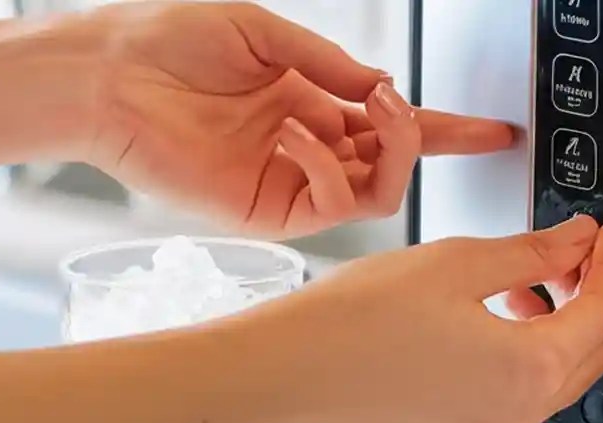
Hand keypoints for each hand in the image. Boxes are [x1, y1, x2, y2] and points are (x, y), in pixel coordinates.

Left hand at [84, 2, 513, 237]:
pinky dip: (326, 167)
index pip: (395, 124)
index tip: (495, 132)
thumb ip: (330, 65)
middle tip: (405, 107)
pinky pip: (329, 204)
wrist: (107, 73)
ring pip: (378, 190)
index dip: (449, 130)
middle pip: (396, 160)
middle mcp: (309, 144)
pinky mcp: (268, 209)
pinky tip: (296, 132)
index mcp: (311, 100)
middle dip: (425, 136)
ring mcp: (291, 180)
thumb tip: (384, 88)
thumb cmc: (167, 41)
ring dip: (387, 150)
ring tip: (369, 110)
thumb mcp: (265, 32)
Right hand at [236, 216, 602, 422]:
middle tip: (561, 259)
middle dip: (584, 302)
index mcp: (530, 371)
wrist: (286, 373)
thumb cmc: (354, 323)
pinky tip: (481, 328)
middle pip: (587, 356)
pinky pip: (510, 404)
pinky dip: (514, 364)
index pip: (600, 313)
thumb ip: (532, 252)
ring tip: (512, 289)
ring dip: (549, 334)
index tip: (602, 239)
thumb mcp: (457, 264)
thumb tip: (577, 241)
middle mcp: (517, 419)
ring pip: (550, 383)